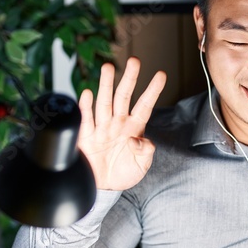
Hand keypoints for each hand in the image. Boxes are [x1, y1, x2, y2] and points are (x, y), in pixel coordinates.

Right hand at [77, 58, 166, 190]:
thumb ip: (145, 152)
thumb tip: (140, 141)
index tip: (161, 74)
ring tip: (108, 67)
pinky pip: (86, 118)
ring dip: (106, 84)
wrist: (102, 187)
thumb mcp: (141, 166)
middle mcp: (118, 123)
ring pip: (104, 101)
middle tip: (135, 60)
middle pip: (124, 96)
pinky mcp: (86, 135)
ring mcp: (101, 127)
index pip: (145, 105)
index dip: (153, 90)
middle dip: (129, 78)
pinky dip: (86, 106)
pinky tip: (88, 92)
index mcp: (134, 128)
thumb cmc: (123, 174)